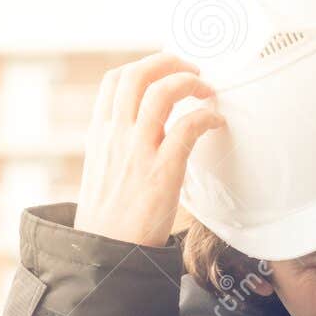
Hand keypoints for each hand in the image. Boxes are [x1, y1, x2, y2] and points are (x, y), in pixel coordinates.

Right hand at [72, 52, 225, 245]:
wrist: (106, 253)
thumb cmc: (109, 219)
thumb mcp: (101, 172)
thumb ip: (118, 147)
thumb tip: (142, 133)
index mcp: (99, 134)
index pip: (115, 80)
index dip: (144, 66)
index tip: (165, 70)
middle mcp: (115, 135)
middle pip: (138, 74)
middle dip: (169, 62)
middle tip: (193, 69)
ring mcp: (138, 151)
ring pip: (162, 92)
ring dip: (190, 82)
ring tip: (207, 90)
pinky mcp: (162, 171)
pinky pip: (188, 127)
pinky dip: (206, 116)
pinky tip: (216, 122)